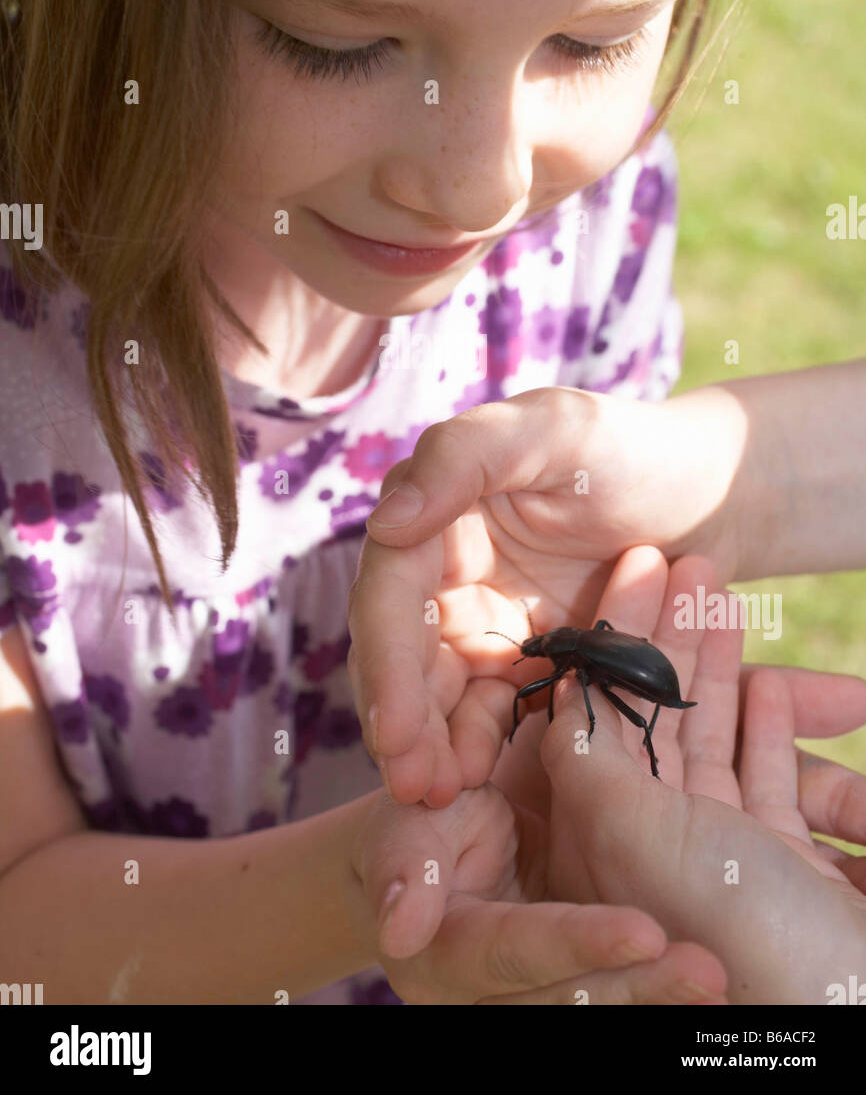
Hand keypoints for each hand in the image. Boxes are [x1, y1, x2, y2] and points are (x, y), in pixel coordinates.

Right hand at [349, 388, 747, 806]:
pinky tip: (479, 783)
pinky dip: (479, 745)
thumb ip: (464, 457)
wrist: (708, 494)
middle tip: (416, 788)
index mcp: (434, 516)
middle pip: (401, 655)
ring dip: (432, 745)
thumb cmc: (630, 447)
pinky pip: (490, 710)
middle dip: (402, 723)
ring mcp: (480, 620)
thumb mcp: (552, 429)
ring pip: (436, 694)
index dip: (386, 664)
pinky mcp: (521, 661)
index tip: (395, 731)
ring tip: (445, 797)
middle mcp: (442, 572)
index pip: (390, 594)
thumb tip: (386, 521)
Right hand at [350, 781, 728, 1004]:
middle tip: (706, 970)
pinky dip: (656, 997)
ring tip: (717, 978)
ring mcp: (525, 1000)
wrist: (428, 852)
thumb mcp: (411, 824)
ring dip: (659, 997)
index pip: (518, 950)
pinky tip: (710, 996)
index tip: (645, 931)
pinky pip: (608, 1003)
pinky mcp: (559, 992)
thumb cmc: (423, 821)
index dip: (579, 942)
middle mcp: (484, 995)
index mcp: (444, 950)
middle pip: (569, 999)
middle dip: (638, 987)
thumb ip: (411, 863)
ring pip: (596, 1009)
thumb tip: (404, 916)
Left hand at [539, 548, 865, 1003]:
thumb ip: (585, 764)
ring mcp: (717, 859)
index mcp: (598, 842)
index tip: (633, 568)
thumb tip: (564, 695)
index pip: (596, 712)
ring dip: (719, 666)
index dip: (613, 638)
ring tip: (725, 594)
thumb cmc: (731, 929)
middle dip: (669, 636)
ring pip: (710, 737)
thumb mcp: (631, 838)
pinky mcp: (779, 868)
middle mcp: (649, 849)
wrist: (853, 1008)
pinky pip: (763, 778)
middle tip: (688, 558)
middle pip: (653, 716)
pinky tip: (764, 681)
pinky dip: (765, 726)